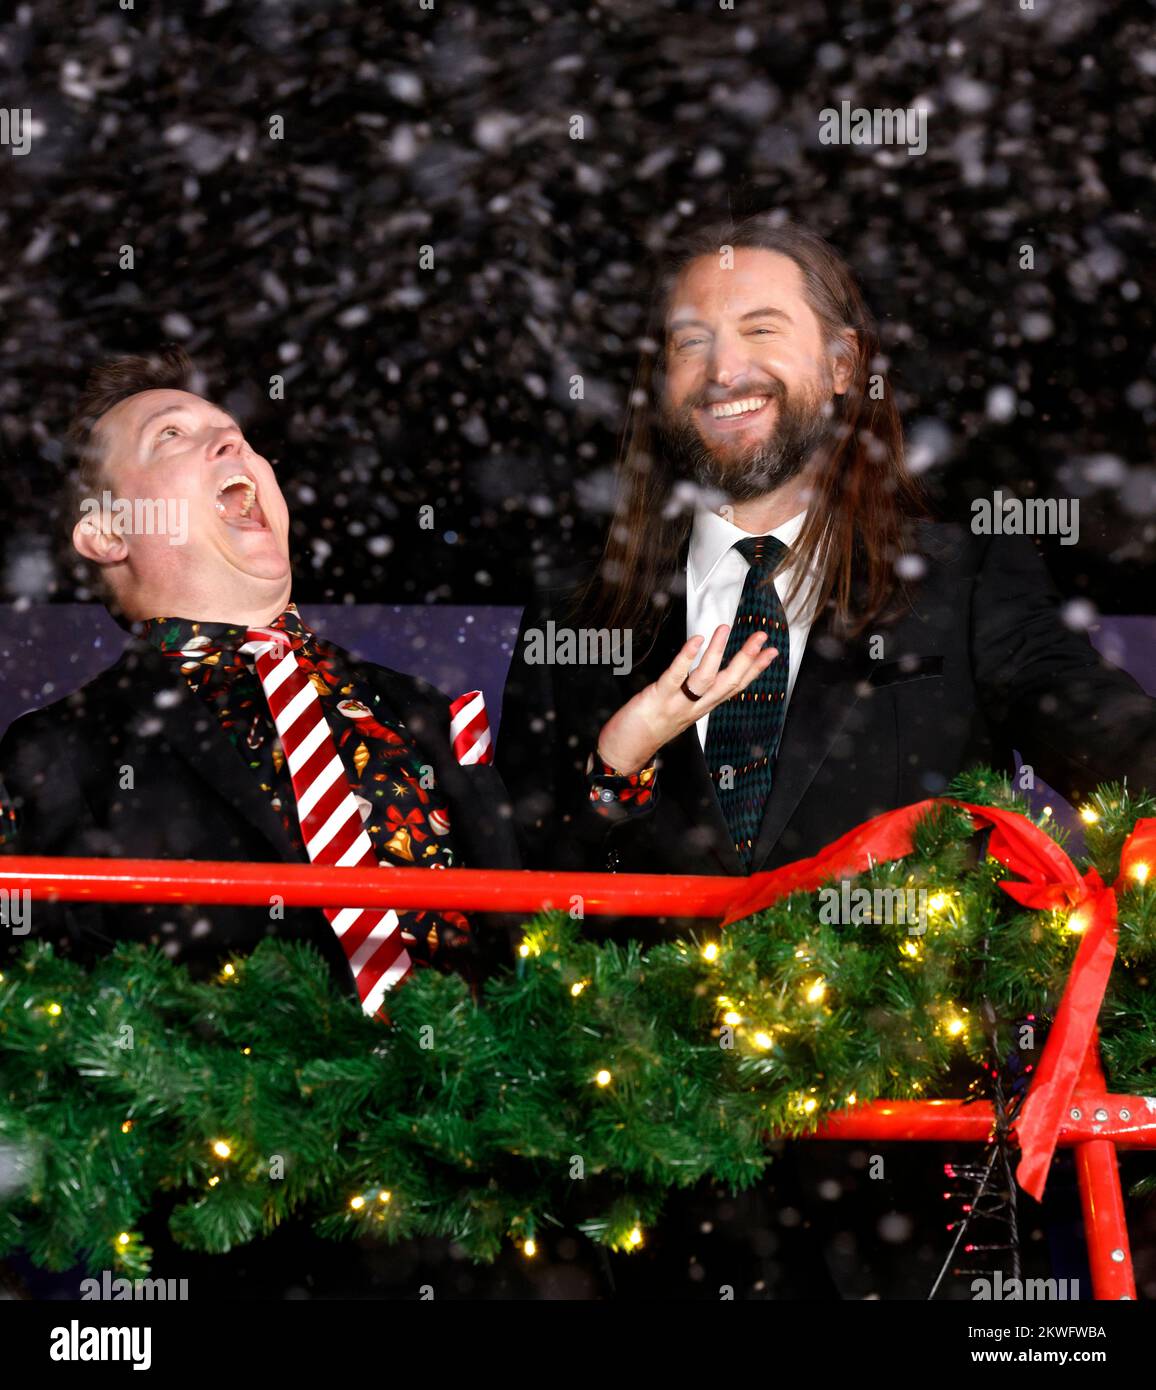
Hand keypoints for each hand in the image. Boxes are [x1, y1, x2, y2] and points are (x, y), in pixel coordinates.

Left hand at [595, 625, 778, 774]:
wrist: (624, 753)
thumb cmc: (646, 729)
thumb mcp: (677, 712)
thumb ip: (691, 694)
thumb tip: (700, 673)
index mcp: (701, 708)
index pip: (734, 687)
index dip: (755, 670)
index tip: (772, 653)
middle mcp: (695, 707)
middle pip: (729, 683)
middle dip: (748, 659)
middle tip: (762, 637)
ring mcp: (678, 704)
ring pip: (706, 679)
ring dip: (718, 653)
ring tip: (725, 629)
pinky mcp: (658, 699)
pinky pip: (676, 676)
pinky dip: (687, 657)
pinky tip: (696, 640)